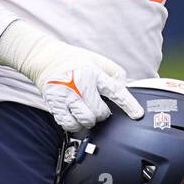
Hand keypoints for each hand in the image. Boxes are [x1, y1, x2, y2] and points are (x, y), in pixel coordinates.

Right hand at [0, 21, 143, 132]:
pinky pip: (70, 125)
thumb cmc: (74, 61)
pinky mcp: (55, 105)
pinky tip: (76, 116)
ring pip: (86, 121)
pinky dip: (76, 125)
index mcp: (93, 72)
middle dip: (103, 113)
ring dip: (90, 120)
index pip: (115, 90)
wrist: (45, 59)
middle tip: (98, 106)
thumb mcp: (97, 59)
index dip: (128, 104)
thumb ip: (114, 72)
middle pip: (100, 111)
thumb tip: (125, 86)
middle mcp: (80, 84)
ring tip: (87, 111)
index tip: (137, 114)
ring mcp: (66, 96)